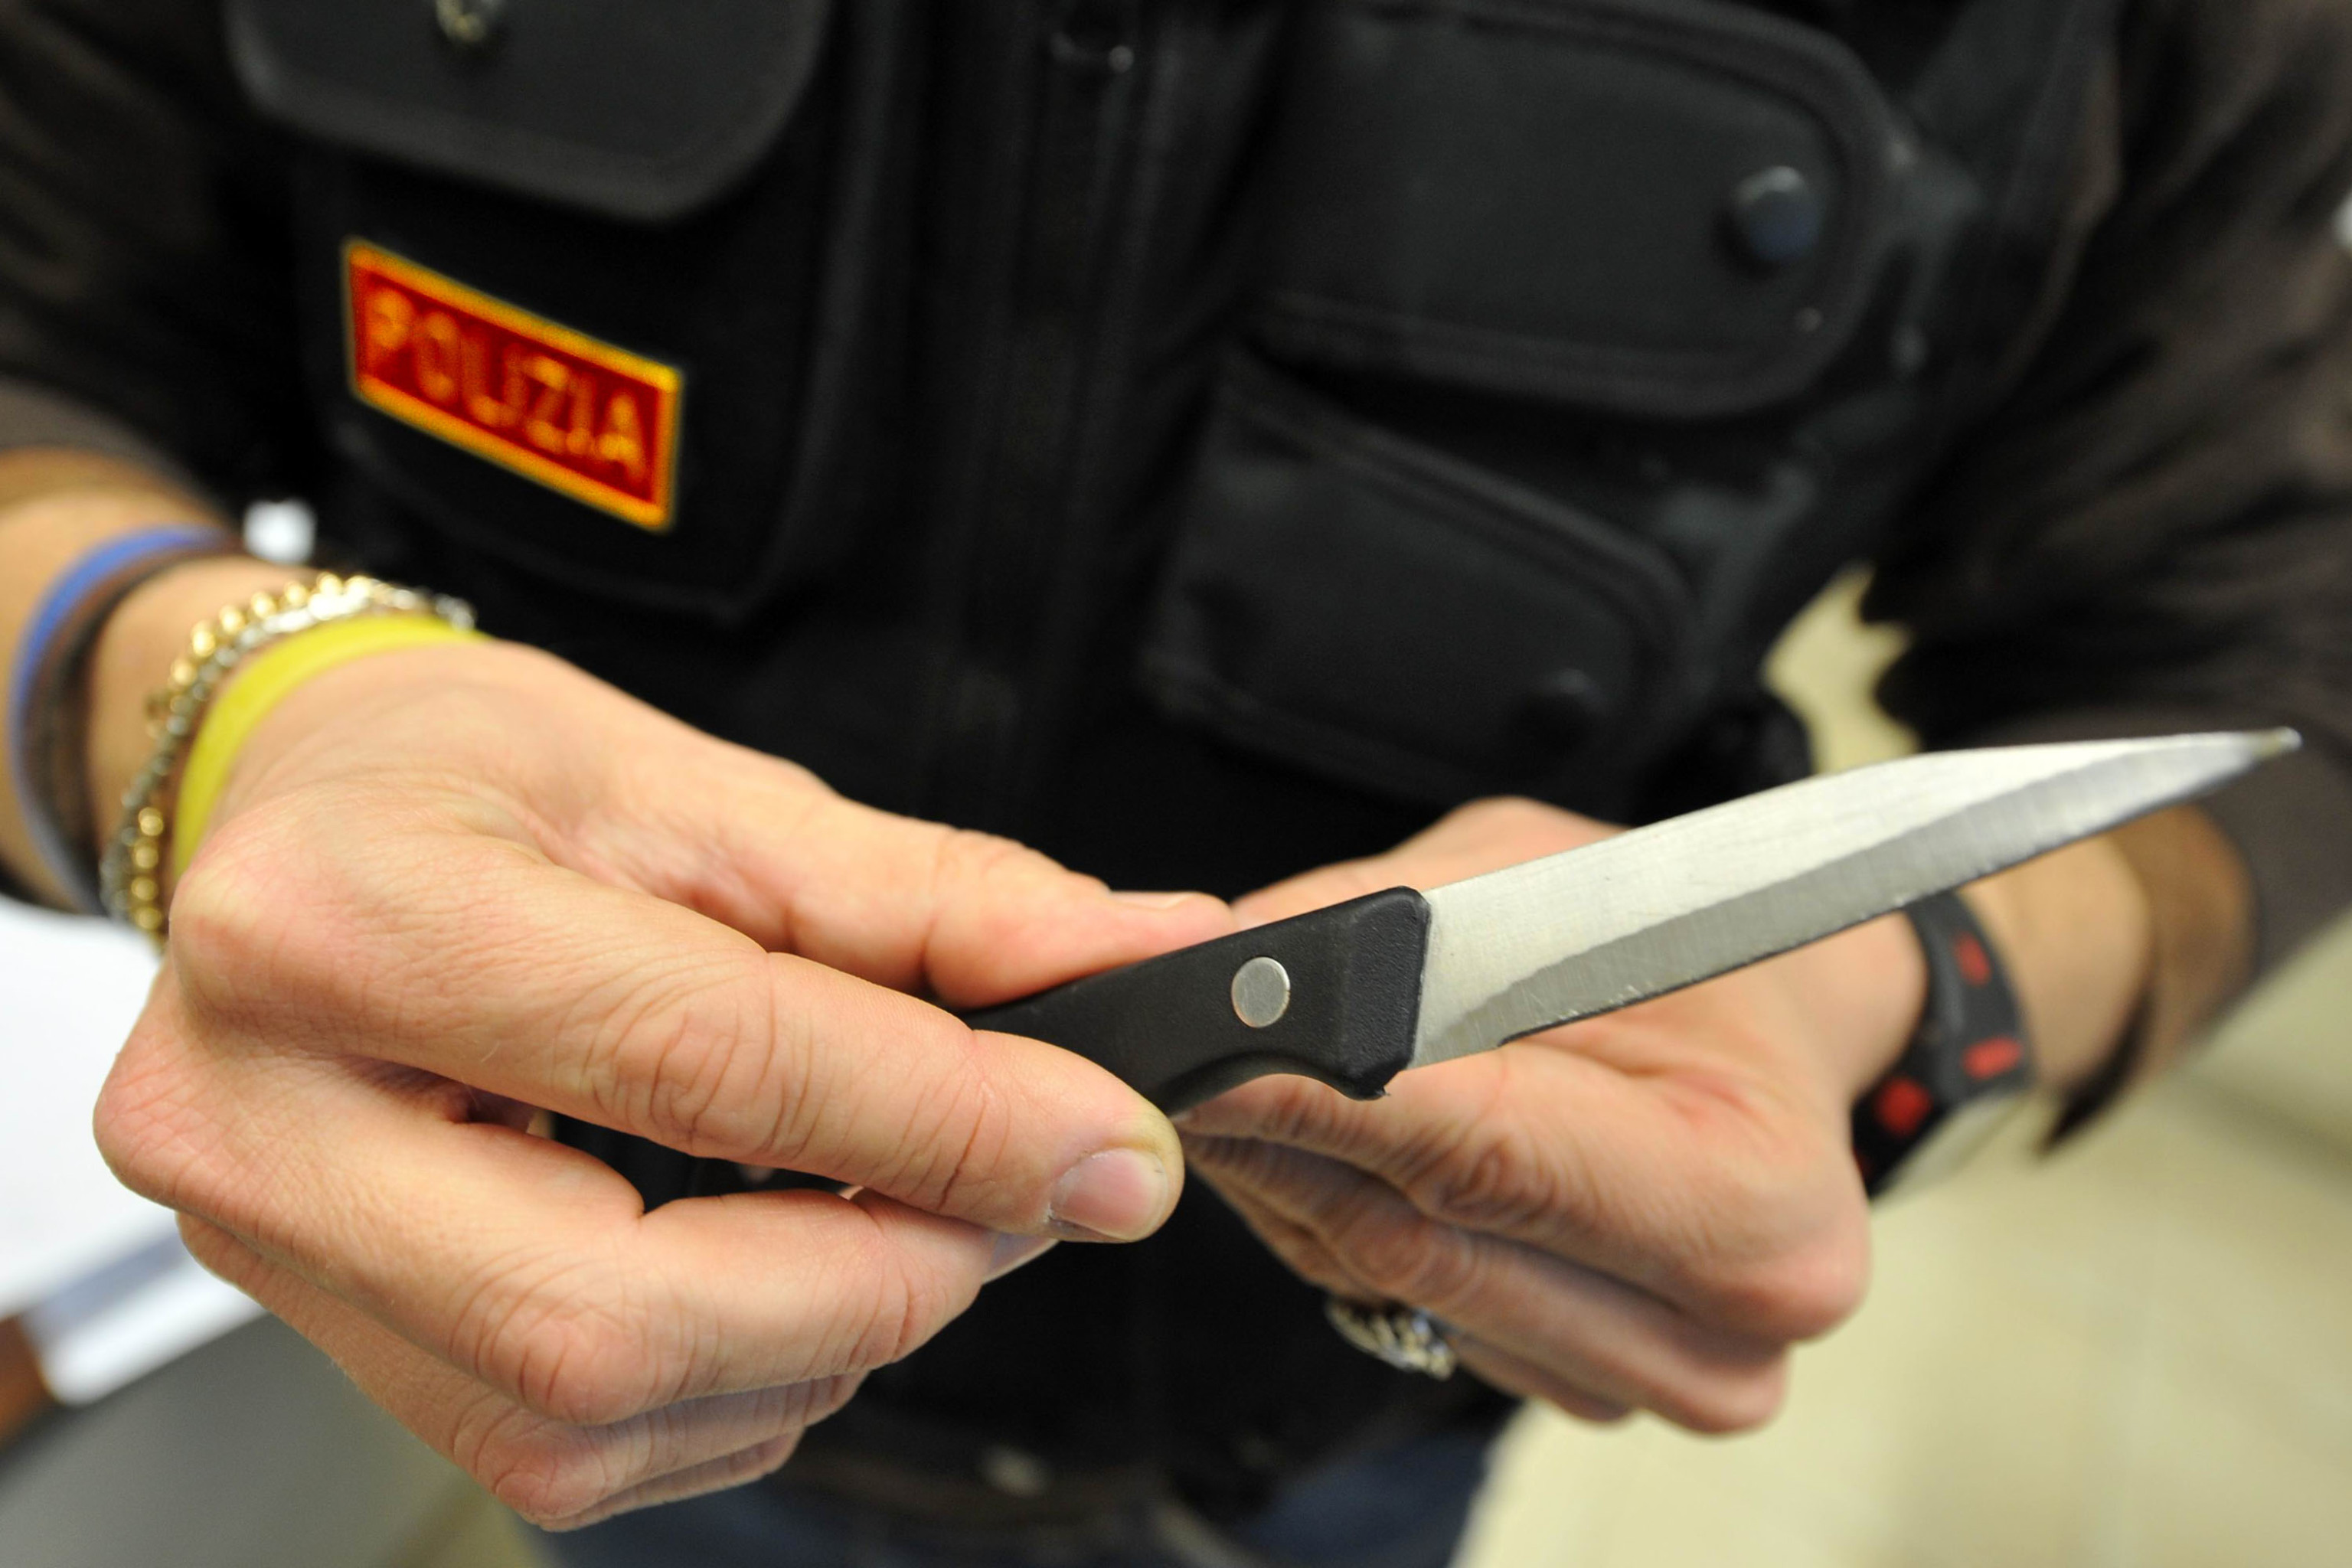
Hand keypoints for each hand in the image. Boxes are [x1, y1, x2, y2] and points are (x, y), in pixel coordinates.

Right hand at [92, 630, 1229, 1525]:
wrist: (288, 812)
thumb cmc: (462, 771)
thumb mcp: (694, 781)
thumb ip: (924, 897)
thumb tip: (1125, 964)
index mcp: (348, 919)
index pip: (697, 1064)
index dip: (945, 1123)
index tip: (1110, 1141)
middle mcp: (263, 1116)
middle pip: (616, 1314)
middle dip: (880, 1281)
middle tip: (1018, 1200)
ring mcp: (272, 1251)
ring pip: (587, 1416)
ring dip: (815, 1345)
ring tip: (904, 1218)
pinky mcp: (324, 1334)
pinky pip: (560, 1447)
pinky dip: (732, 1389)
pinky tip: (785, 1279)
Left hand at [1178, 799, 1925, 1431]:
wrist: (1783, 1039)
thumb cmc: (1691, 947)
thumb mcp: (1554, 876)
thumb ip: (1396, 923)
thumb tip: (1229, 959)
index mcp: (1760, 1203)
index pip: (1488, 1155)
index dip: (1325, 1100)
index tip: (1202, 1055)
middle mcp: (1719, 1331)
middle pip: (1415, 1237)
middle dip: (1271, 1133)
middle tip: (1162, 1054)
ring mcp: (1641, 1381)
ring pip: (1383, 1280)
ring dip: (1285, 1175)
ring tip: (1236, 1076)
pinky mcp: (1568, 1388)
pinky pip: (1396, 1306)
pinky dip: (1326, 1218)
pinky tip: (1309, 1142)